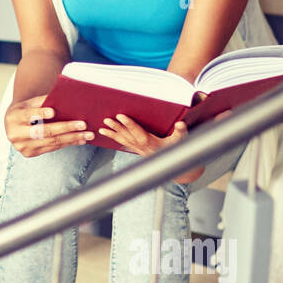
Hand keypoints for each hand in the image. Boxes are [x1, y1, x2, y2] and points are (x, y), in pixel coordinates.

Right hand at [4, 94, 95, 157]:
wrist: (12, 124)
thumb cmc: (26, 109)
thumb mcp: (30, 102)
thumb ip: (43, 101)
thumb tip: (65, 99)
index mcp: (13, 117)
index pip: (28, 115)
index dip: (40, 114)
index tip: (53, 112)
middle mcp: (15, 134)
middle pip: (43, 131)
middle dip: (65, 128)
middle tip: (82, 125)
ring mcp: (22, 146)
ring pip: (51, 142)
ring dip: (71, 138)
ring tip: (87, 134)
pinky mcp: (30, 153)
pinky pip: (52, 148)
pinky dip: (67, 143)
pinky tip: (79, 139)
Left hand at [99, 110, 232, 183]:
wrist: (173, 166)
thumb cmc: (177, 151)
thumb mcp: (181, 141)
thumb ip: (181, 132)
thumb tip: (180, 123)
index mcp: (151, 144)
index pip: (138, 132)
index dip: (129, 124)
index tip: (120, 116)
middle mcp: (142, 147)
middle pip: (127, 136)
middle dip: (116, 128)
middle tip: (106, 120)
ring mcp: (138, 149)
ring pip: (123, 140)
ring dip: (112, 134)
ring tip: (101, 128)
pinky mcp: (137, 150)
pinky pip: (124, 143)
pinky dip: (115, 138)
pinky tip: (107, 134)